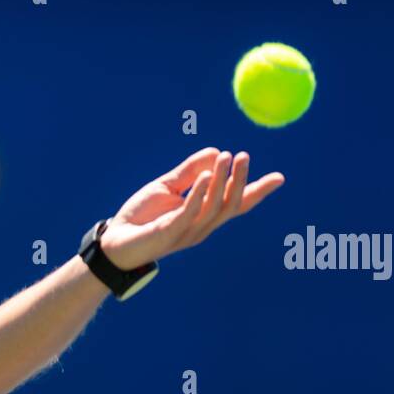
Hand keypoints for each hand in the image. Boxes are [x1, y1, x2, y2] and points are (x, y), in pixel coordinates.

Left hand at [97, 148, 284, 269]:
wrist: (113, 241)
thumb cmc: (140, 217)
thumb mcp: (167, 186)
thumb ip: (190, 171)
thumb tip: (215, 151)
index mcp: (203, 216)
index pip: (236, 204)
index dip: (258, 192)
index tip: (280, 177)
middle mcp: (201, 227)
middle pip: (230, 206)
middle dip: (240, 181)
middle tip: (244, 155)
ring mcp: (186, 233)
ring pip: (214, 208)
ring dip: (222, 181)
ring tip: (226, 157)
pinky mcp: (169, 234)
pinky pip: (189, 213)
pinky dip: (200, 193)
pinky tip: (206, 175)